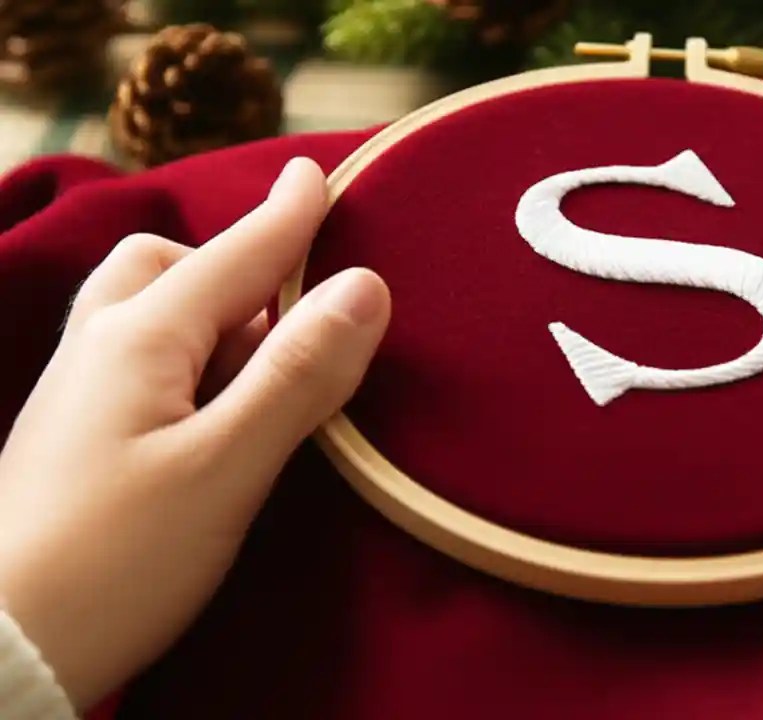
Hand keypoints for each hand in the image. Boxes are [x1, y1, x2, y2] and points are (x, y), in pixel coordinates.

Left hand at [0, 158, 390, 709]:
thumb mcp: (226, 468)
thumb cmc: (116, 560)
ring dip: (211, 318)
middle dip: (237, 270)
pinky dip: (188, 361)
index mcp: (139, 338)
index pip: (235, 255)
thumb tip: (365, 286)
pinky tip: (210, 418)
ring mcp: (78, 393)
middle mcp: (99, 348)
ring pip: (148, 314)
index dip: (287, 216)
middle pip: (170, 268)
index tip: (316, 173)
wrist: (4, 653)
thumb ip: (297, 374)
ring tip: (259, 378)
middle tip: (295, 320)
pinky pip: (138, 361)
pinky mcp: (75, 437)